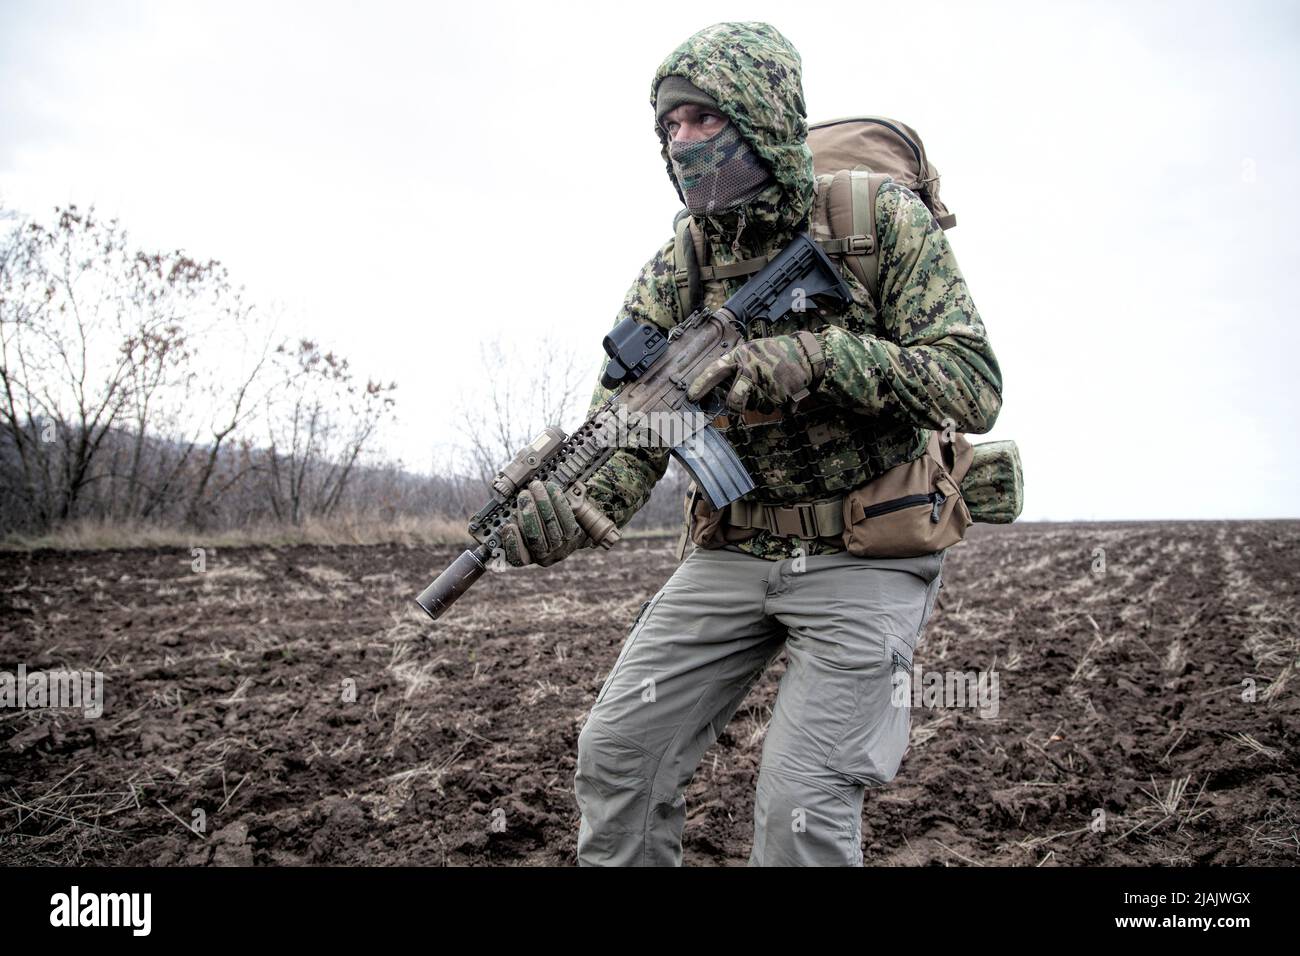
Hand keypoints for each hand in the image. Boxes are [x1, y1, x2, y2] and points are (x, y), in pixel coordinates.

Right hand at [499, 479, 586, 567]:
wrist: (569, 527)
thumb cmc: (536, 524)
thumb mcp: (520, 525)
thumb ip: (512, 520)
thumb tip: (497, 507)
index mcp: (527, 557)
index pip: (518, 558)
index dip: (513, 544)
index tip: (508, 527)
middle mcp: (544, 556)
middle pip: (536, 539)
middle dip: (529, 515)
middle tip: (524, 495)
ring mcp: (561, 546)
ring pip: (551, 526)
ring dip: (543, 504)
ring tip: (536, 487)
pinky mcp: (574, 534)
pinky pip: (567, 518)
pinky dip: (558, 502)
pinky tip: (551, 489)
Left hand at [686, 334, 814, 413]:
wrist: (804, 354)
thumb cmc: (774, 352)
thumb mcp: (752, 351)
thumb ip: (737, 365)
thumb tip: (718, 388)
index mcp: (741, 356)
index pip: (715, 371)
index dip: (702, 384)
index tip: (691, 396)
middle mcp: (750, 369)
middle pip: (735, 398)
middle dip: (733, 407)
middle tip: (732, 409)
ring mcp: (765, 383)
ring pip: (752, 406)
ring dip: (757, 402)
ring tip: (767, 386)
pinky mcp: (778, 395)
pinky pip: (767, 407)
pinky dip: (771, 403)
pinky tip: (777, 389)